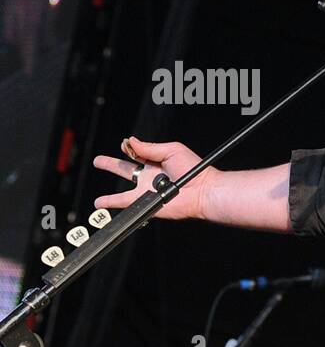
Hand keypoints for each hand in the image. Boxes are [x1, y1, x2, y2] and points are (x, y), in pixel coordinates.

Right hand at [92, 137, 216, 220]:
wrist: (203, 190)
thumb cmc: (194, 170)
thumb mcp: (171, 150)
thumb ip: (150, 147)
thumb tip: (131, 141)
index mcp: (156, 163)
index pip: (136, 155)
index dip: (128, 148)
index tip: (124, 145)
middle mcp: (151, 178)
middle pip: (125, 171)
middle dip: (111, 166)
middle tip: (99, 161)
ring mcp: (148, 192)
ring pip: (124, 194)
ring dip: (110, 198)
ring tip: (99, 200)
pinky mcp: (148, 204)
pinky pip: (129, 205)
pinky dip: (113, 203)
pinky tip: (101, 203)